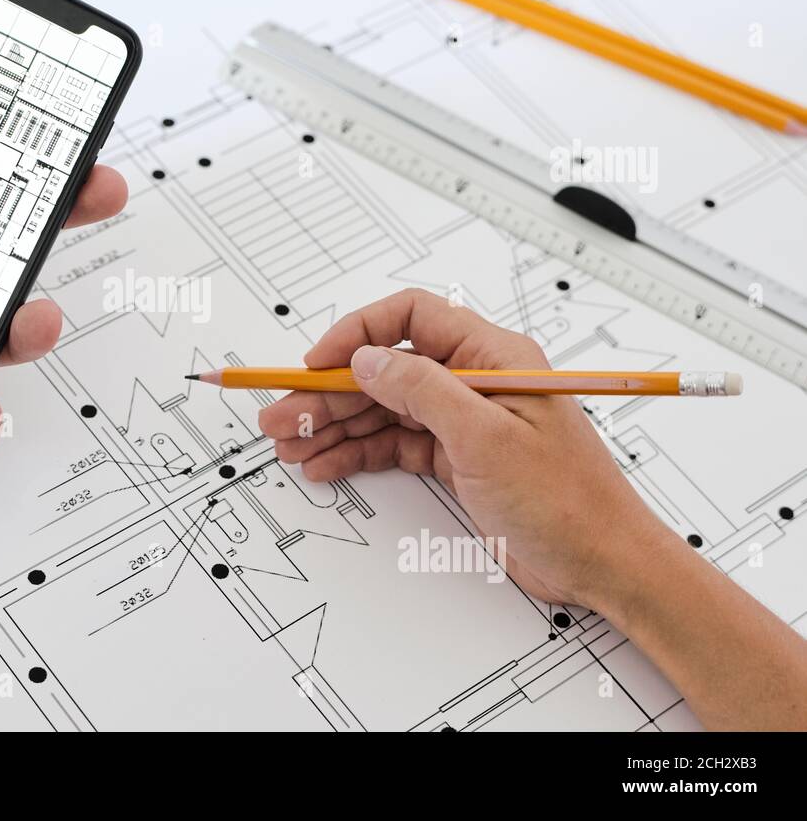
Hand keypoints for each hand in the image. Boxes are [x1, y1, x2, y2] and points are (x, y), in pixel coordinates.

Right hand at [259, 288, 678, 610]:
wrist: (602, 563)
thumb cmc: (567, 499)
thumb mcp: (486, 437)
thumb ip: (421, 391)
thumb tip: (366, 359)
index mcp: (492, 356)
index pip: (410, 319)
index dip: (356, 334)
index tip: (315, 362)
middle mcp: (473, 381)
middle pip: (384, 371)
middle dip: (328, 393)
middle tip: (281, 417)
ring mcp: (463, 421)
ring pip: (382, 410)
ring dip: (334, 426)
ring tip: (289, 445)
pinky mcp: (456, 458)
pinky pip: (393, 444)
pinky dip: (357, 453)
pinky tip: (325, 464)